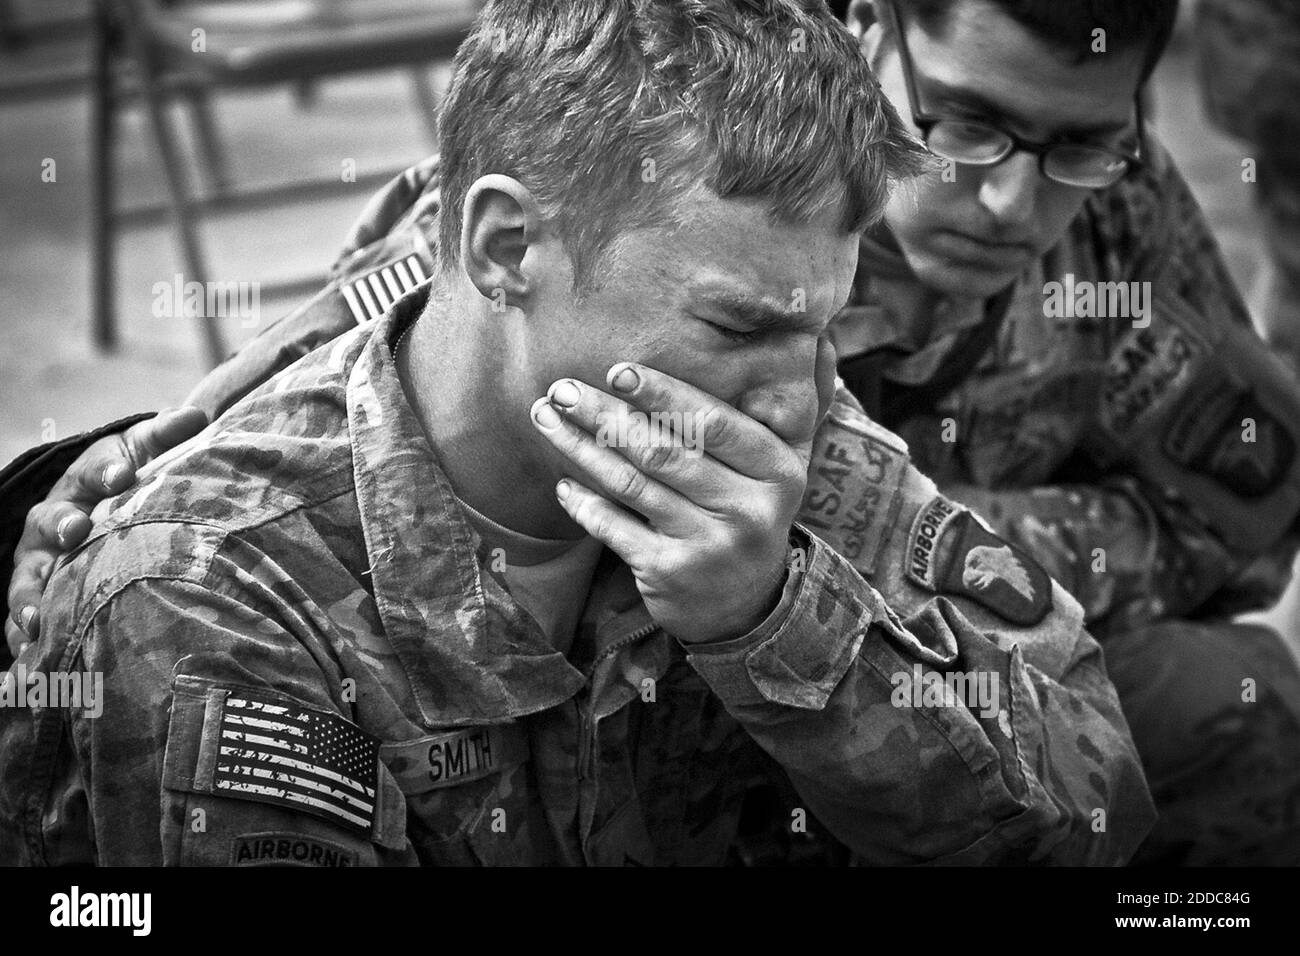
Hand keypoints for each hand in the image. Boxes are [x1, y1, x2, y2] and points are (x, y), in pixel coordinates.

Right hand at [6, 407, 208, 654]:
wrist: (103, 508)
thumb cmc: (130, 481)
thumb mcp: (145, 452)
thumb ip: (166, 436)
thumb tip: (195, 416)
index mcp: (86, 478)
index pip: (93, 467)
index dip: (106, 470)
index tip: (122, 476)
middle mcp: (56, 515)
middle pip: (51, 519)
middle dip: (62, 524)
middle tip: (76, 531)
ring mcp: (40, 557)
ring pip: (27, 573)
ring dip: (29, 593)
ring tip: (37, 617)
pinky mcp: (37, 592)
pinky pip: (22, 613)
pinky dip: (22, 631)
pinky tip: (28, 648)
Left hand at [530, 363, 819, 643]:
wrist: (747, 604)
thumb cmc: (747, 512)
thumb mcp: (770, 470)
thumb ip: (761, 415)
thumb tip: (784, 344)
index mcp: (777, 471)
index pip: (713, 423)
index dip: (663, 394)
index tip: (618, 371)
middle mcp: (748, 509)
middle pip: (664, 450)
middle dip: (606, 414)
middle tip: (562, 388)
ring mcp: (709, 544)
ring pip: (633, 485)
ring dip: (581, 448)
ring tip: (546, 418)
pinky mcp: (670, 573)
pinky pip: (616, 529)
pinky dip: (585, 504)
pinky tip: (563, 482)